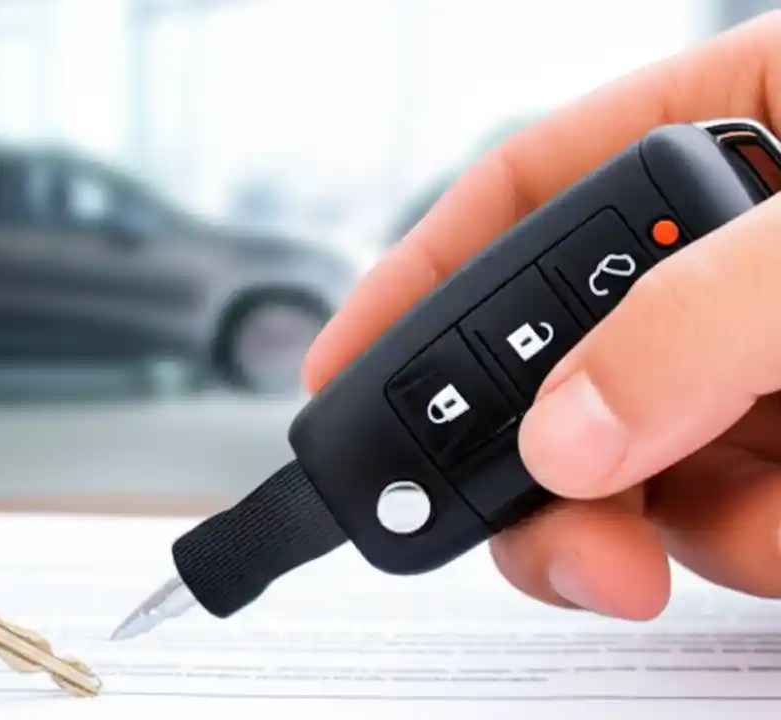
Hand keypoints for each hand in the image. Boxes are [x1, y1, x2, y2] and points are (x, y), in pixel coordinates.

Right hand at [304, 13, 780, 620]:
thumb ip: (698, 322)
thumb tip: (565, 437)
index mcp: (737, 124)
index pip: (522, 190)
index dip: (414, 278)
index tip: (337, 370)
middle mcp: (738, 251)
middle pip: (559, 351)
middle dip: (528, 456)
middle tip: (525, 524)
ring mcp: (779, 358)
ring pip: (637, 458)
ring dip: (649, 525)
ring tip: (720, 539)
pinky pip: (733, 516)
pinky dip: (749, 547)